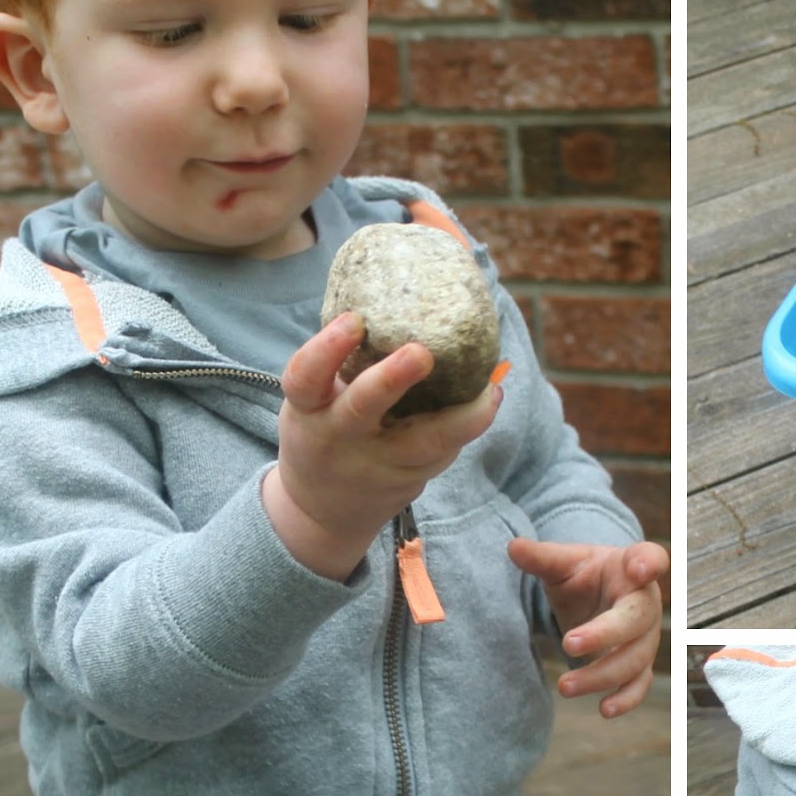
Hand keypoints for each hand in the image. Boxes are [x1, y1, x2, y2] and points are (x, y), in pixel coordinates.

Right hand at [263, 312, 501, 580]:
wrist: (323, 510)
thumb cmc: (325, 428)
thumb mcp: (315, 399)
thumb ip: (345, 359)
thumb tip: (396, 286)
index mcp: (308, 409)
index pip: (306, 377)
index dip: (327, 348)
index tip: (354, 320)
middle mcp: (338, 438)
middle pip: (361, 408)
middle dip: (391, 380)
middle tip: (421, 352)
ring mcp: (376, 463)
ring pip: (419, 442)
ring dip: (456, 417)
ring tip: (487, 389)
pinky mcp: (407, 480)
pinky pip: (441, 453)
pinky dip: (468, 425)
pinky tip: (489, 397)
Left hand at [506, 538, 668, 718]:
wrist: (599, 598)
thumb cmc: (585, 575)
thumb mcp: (565, 563)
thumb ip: (543, 557)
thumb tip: (513, 546)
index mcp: (631, 566)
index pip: (650, 558)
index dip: (648, 563)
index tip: (639, 569)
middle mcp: (646, 602)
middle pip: (636, 620)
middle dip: (604, 635)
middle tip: (568, 644)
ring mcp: (646, 637)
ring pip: (633, 659)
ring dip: (601, 676)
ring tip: (564, 686)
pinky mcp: (640, 664)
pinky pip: (639, 684)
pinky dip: (626, 699)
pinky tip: (604, 710)